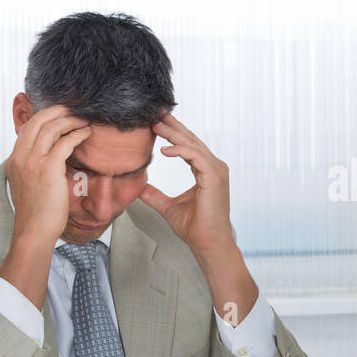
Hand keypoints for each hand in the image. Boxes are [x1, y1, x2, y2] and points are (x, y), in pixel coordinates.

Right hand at [3, 104, 89, 247]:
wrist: (34, 230)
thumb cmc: (37, 212)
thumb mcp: (30, 184)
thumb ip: (35, 167)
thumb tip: (51, 158)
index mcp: (14, 159)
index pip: (28, 127)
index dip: (45, 116)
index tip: (61, 113)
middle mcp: (20, 157)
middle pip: (37, 120)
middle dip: (58, 110)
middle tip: (74, 109)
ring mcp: (33, 161)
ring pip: (51, 127)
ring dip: (70, 120)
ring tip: (84, 120)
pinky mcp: (48, 168)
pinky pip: (65, 142)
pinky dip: (77, 134)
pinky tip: (87, 133)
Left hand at [137, 112, 234, 257]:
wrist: (207, 243)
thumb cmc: (194, 227)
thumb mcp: (168, 207)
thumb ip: (155, 195)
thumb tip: (140, 188)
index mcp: (207, 171)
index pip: (190, 146)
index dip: (174, 133)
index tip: (156, 123)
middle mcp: (214, 168)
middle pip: (192, 140)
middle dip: (173, 126)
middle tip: (155, 114)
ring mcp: (217, 171)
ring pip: (193, 145)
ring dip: (174, 134)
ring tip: (155, 126)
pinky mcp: (214, 177)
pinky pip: (196, 156)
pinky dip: (180, 150)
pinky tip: (163, 149)